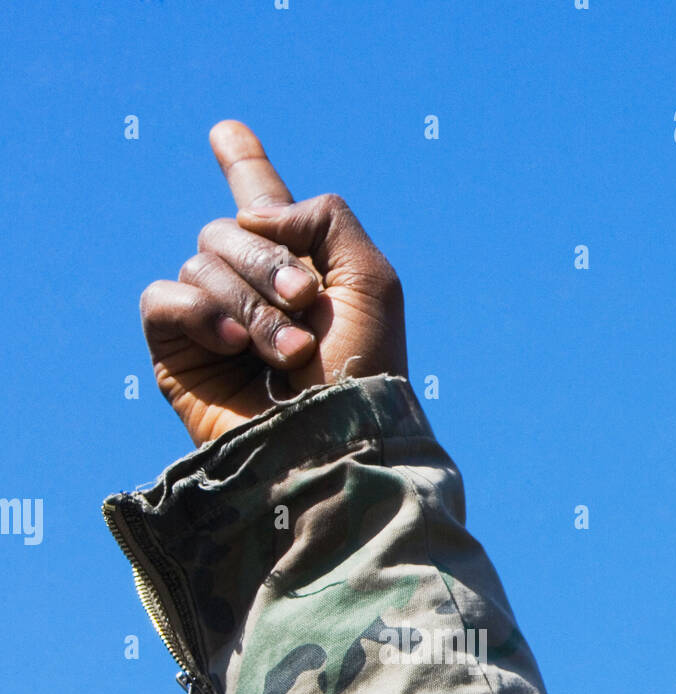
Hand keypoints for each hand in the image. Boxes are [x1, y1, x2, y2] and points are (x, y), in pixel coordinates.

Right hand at [140, 120, 407, 446]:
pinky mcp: (178, 356)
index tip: (226, 131)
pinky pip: (163, 297)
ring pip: (200, 260)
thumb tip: (257, 217)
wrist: (335, 439)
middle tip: (305, 304)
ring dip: (250, 303)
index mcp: (300, 268)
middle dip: (268, 261)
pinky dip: (199, 312)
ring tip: (289, 355)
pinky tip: (234, 345)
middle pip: (228, 229)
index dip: (244, 166)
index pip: (261, 205)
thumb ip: (325, 216)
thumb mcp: (370, 278)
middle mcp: (251, 291)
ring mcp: (211, 323)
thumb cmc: (364, 369)